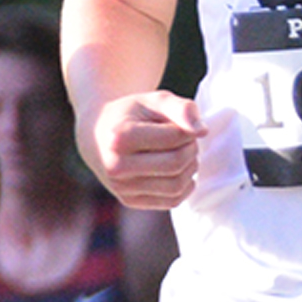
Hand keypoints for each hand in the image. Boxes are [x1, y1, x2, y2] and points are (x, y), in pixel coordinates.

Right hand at [86, 91, 204, 209]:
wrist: (98, 135)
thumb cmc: (132, 114)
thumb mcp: (155, 101)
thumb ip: (181, 109)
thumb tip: (203, 131)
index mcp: (119, 137)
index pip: (175, 138)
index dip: (189, 129)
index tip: (183, 124)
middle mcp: (115, 166)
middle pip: (176, 163)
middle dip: (191, 149)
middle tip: (187, 139)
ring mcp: (121, 187)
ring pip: (176, 186)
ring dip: (190, 168)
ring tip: (182, 152)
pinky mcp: (129, 201)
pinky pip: (172, 200)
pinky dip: (185, 185)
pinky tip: (178, 169)